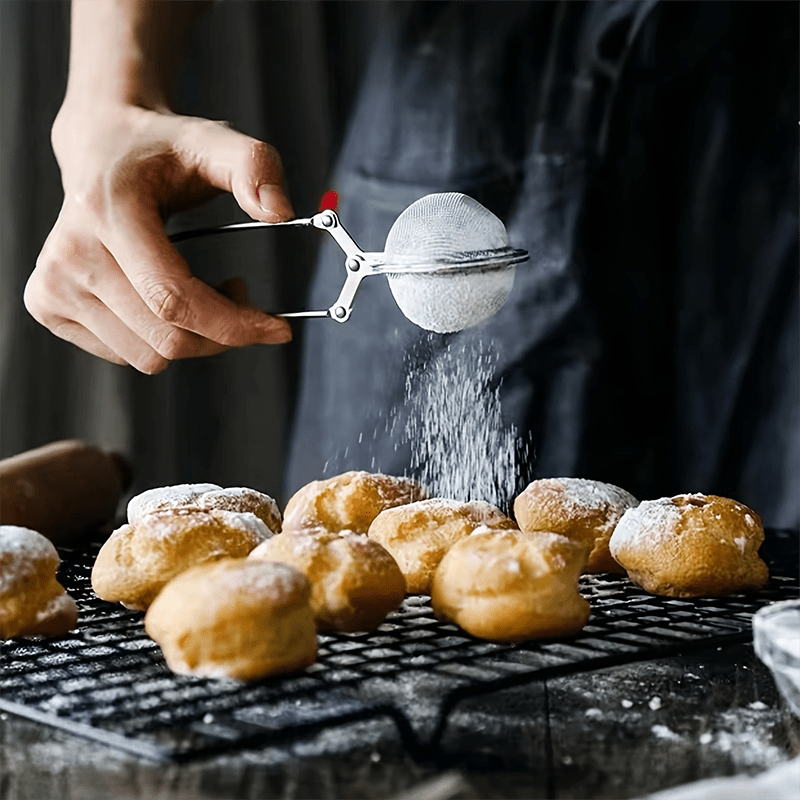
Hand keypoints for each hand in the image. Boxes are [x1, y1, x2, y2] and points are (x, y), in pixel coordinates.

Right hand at [25, 103, 293, 372]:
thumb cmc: (161, 149)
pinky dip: (162, 338)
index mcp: (106, 212)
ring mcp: (53, 284)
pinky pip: (128, 355)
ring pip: (150, 357)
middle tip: (240, 292)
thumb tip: (280, 211)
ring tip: (201, 286)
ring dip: (194, 335)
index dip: (234, 324)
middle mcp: (69, 254)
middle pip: (167, 339)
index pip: (173, 298)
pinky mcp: (48, 305)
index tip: (278, 328)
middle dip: (222, 332)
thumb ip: (254, 166)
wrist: (100, 147)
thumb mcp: (213, 141)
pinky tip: (165, 296)